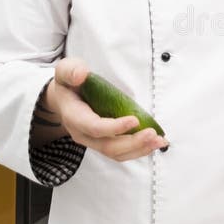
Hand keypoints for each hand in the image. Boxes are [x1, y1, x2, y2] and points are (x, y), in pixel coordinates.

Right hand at [43, 57, 167, 161]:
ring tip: (159, 141)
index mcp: (74, 116)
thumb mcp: (66, 70)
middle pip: (108, 146)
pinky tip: (154, 143)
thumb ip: (71, 70)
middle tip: (152, 133)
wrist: (64, 98)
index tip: (134, 120)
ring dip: (139, 149)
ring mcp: (93, 141)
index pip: (94, 127)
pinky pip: (121, 152)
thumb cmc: (69, 84)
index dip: (115, 127)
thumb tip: (81, 74)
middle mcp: (83, 133)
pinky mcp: (104, 143)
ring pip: (116, 153)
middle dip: (132, 142)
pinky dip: (139, 150)